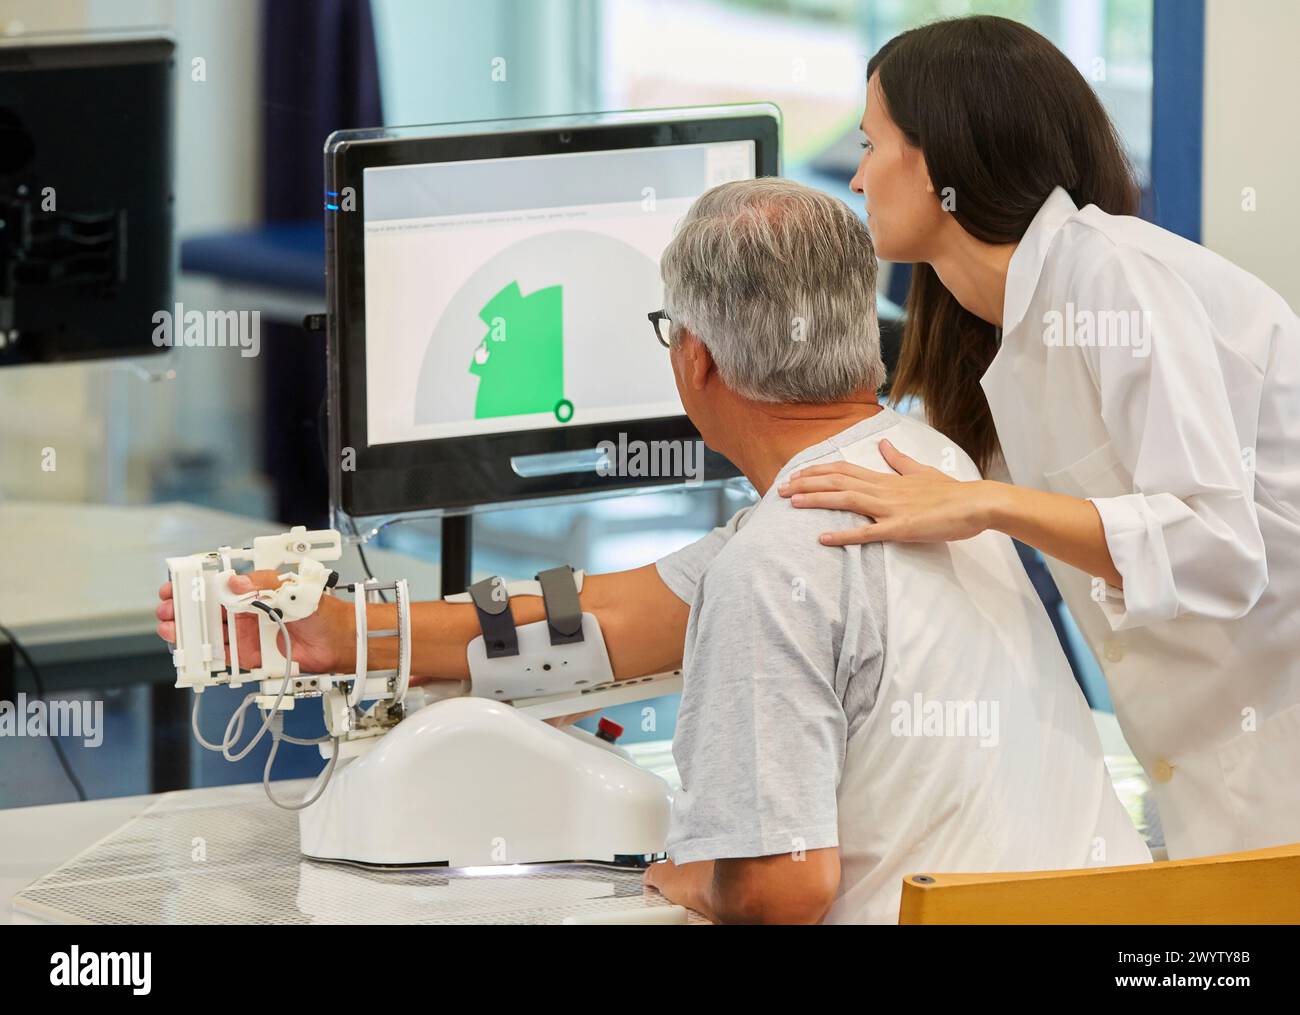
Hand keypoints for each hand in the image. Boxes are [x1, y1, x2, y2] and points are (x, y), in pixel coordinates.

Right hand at [156, 570, 354, 673]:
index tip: (175, 587)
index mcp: (254, 590)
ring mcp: (247, 634)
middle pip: (207, 610)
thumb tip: (235, 582)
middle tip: (166, 611)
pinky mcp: (251, 657)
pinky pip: (224, 657)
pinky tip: (190, 652)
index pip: (217, 585)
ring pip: (211, 633)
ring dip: (189, 633)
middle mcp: (248, 612)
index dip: (194, 586)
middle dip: (184, 610)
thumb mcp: (291, 589)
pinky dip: (205, 656)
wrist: (339, 642)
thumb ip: (262, 585)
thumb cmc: (321, 611)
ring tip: (170, 630)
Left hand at [778, 438, 999, 545]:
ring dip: (816, 501)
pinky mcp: (900, 528)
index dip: (816, 472)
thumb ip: (898, 460)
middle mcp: (883, 489)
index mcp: (886, 478)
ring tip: (791, 504)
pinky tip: (823, 538)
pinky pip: (867, 532)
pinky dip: (844, 534)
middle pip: (837, 482)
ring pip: (846, 500)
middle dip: (806, 484)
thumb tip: (884, 444)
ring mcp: (890, 508)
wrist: (977, 503)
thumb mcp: (920, 471)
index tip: (795, 476)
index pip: (843, 469)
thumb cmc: (951, 491)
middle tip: (779, 491)